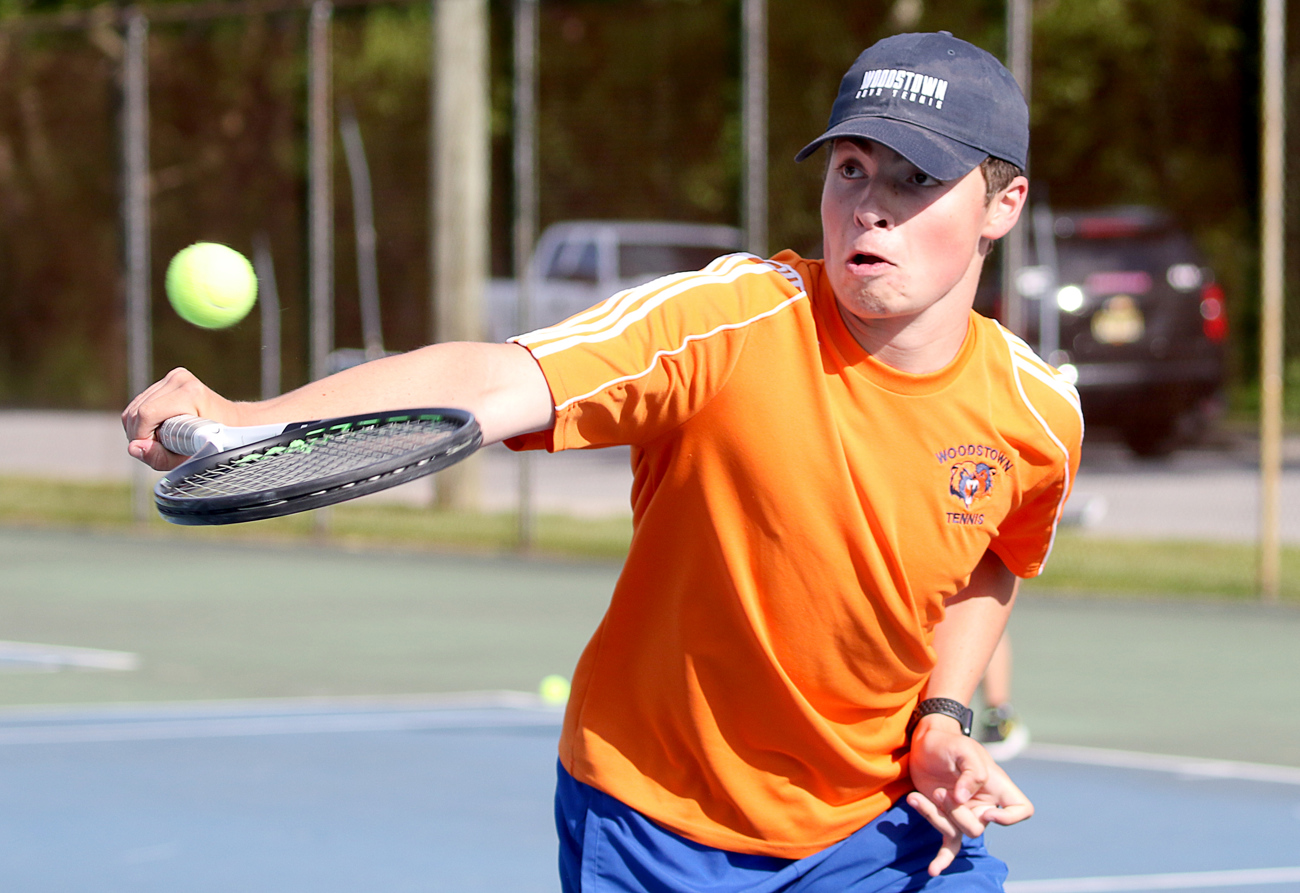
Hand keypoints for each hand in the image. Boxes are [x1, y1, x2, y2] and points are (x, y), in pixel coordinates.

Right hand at [121, 367, 237, 470]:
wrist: (234, 422)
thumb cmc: (216, 442)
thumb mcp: (190, 456)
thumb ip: (159, 456)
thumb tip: (133, 447)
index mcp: (189, 393)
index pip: (146, 414)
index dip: (143, 437)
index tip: (156, 450)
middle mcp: (179, 379)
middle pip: (136, 411)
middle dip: (140, 435)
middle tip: (160, 447)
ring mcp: (173, 377)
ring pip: (134, 407)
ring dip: (140, 429)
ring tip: (163, 438)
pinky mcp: (168, 379)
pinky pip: (139, 403)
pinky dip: (143, 421)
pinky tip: (161, 428)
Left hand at [905, 715, 1032, 876]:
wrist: (924, 744)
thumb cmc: (949, 744)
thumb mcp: (963, 749)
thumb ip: (971, 771)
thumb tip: (964, 798)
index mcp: (997, 786)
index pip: (1022, 809)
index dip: (1009, 817)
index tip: (986, 811)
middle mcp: (985, 804)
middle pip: (978, 827)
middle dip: (955, 813)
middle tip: (939, 791)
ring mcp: (965, 813)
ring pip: (957, 833)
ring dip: (935, 817)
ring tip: (919, 797)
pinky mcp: (945, 818)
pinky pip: (949, 844)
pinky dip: (942, 858)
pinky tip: (933, 870)